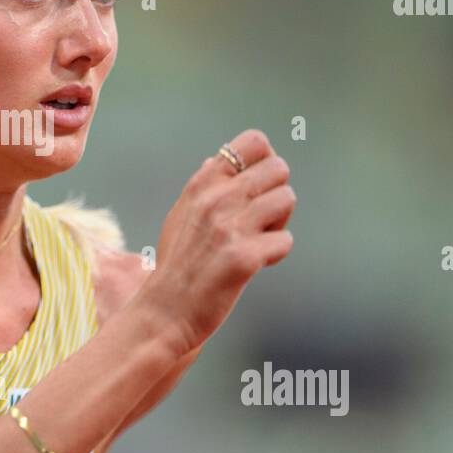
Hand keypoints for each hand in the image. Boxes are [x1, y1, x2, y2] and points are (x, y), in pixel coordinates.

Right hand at [136, 129, 295, 355]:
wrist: (165, 310)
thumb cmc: (176, 264)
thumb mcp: (180, 215)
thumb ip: (202, 186)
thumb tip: (216, 160)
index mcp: (202, 183)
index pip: (255, 142)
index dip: (266, 162)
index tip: (257, 188)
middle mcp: (216, 198)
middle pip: (279, 168)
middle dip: (276, 193)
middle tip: (259, 220)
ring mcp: (230, 227)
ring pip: (287, 198)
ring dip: (279, 222)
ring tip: (258, 240)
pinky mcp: (244, 257)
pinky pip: (285, 241)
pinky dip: (276, 254)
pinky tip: (256, 264)